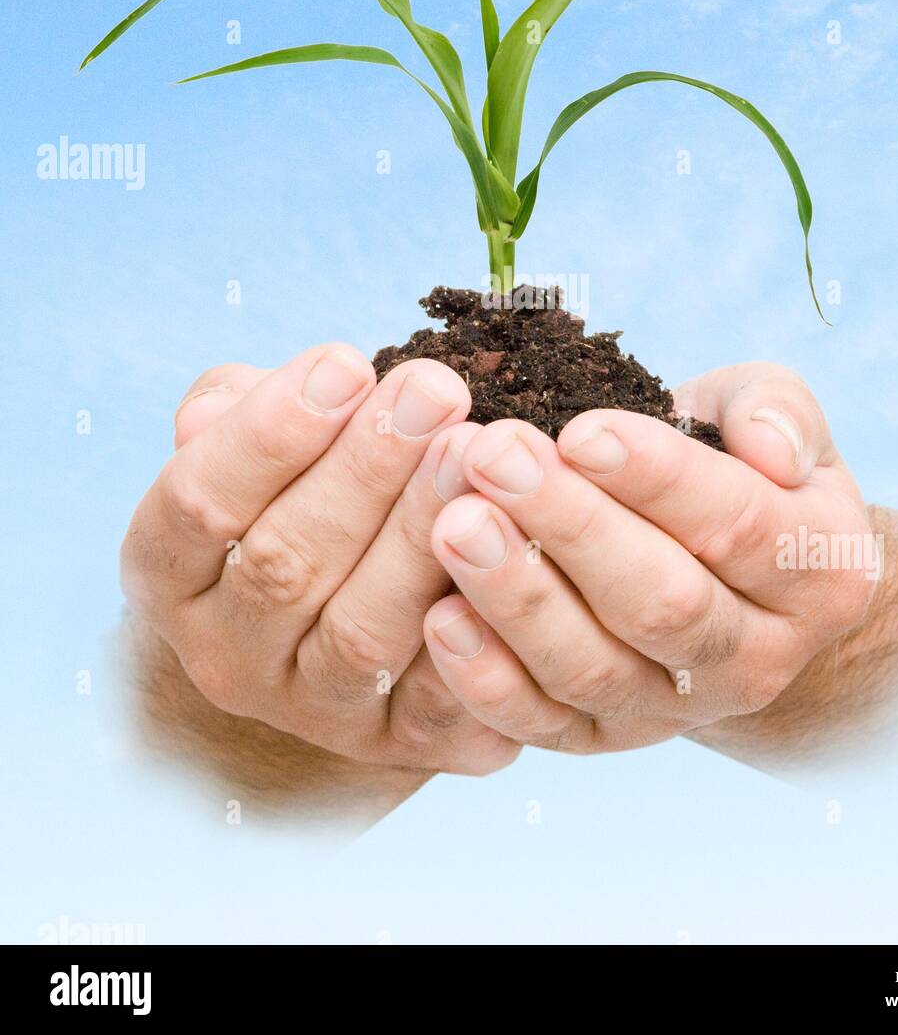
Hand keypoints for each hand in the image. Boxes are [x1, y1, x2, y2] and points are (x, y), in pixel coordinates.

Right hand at [121, 345, 520, 776]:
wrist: (329, 633)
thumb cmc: (293, 502)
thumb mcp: (248, 448)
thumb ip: (234, 414)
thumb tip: (234, 401)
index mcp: (171, 575)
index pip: (198, 504)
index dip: (269, 433)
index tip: (346, 362)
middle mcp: (228, 655)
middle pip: (285, 565)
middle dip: (366, 469)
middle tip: (437, 389)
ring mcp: (311, 710)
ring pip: (361, 633)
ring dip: (420, 538)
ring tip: (475, 453)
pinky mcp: (398, 745)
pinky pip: (437, 703)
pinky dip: (476, 635)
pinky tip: (514, 552)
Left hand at [421, 363, 879, 753]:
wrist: (721, 568)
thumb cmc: (731, 464)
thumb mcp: (768, 415)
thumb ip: (777, 410)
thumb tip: (770, 449)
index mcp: (818, 571)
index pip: (739, 526)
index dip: (658, 479)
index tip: (580, 430)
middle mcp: (758, 657)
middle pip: (663, 604)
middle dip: (571, 527)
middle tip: (492, 457)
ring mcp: (679, 710)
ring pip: (596, 668)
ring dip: (519, 598)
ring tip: (453, 524)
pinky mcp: (604, 737)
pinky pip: (544, 723)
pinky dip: (488, 681)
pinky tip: (439, 618)